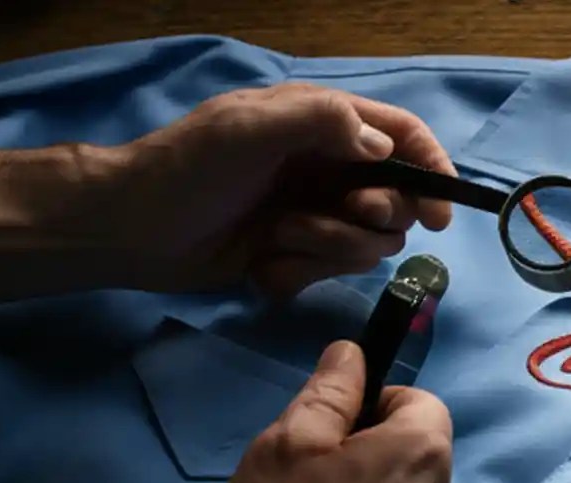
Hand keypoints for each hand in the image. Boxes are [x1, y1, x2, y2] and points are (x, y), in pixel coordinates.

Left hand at [97, 83, 456, 297]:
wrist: (132, 230)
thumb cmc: (189, 169)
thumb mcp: (251, 128)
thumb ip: (322, 121)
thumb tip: (383, 150)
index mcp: (322, 125)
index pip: (402, 137)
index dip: (431, 170)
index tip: (438, 217)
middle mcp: (328, 167)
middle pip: (395, 201)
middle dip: (367, 220)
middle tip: (331, 218)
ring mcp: (315, 212)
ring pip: (367, 244)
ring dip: (327, 250)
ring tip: (277, 241)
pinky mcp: (298, 253)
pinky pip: (331, 272)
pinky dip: (300, 273)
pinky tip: (262, 266)